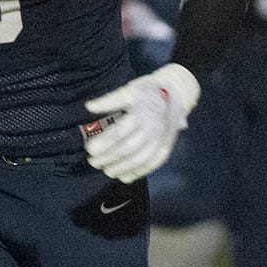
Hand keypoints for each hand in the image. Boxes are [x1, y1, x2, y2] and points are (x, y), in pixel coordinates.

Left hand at [83, 63, 198, 183]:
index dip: (104, 143)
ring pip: (141, 159)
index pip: (120, 132)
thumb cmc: (149, 91)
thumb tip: (89, 107)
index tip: (89, 149)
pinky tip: (125, 176)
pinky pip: (153, 163)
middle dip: (108, 158)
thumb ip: (109, 100)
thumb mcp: (129, 90)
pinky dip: (139, 172)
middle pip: (129, 149)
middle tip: (93, 161)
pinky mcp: (167, 146)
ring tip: (107, 171)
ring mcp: (162, 139)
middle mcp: (154, 128)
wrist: (177, 92)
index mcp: (143, 113)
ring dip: (122, 168)